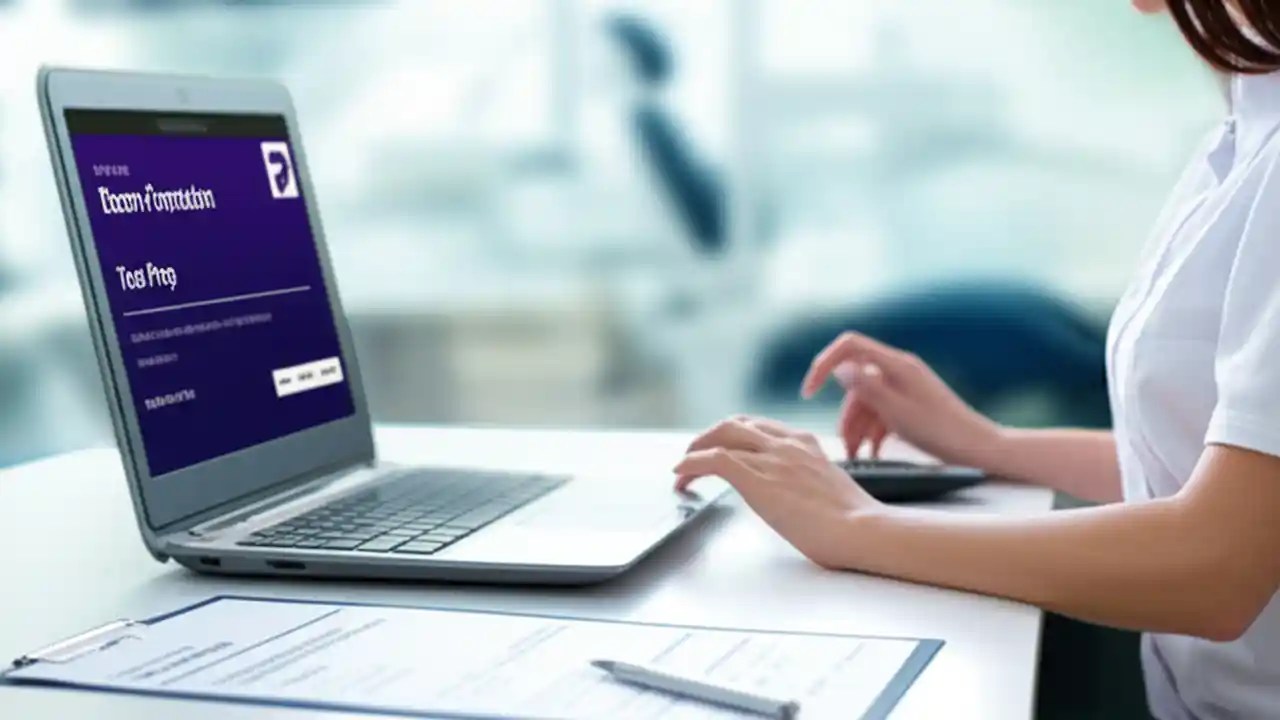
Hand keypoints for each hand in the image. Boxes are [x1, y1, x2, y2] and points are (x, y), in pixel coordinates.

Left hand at [674, 416, 880, 568]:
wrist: (864, 530)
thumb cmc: (855, 522)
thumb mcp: (829, 488)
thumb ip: (808, 480)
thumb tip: (795, 494)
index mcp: (806, 443)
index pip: (760, 427)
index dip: (734, 435)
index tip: (723, 446)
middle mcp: (787, 443)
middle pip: (736, 424)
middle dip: (710, 436)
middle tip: (695, 452)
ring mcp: (772, 458)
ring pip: (721, 436)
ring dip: (695, 450)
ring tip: (683, 466)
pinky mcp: (758, 479)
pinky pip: (714, 460)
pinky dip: (691, 464)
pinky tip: (681, 474)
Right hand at [801, 332, 1001, 466]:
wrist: (979, 449)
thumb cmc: (942, 431)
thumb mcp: (897, 412)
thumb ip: (866, 388)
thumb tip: (839, 369)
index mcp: (896, 365)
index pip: (849, 346)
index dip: (824, 364)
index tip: (808, 392)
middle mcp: (899, 370)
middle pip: (855, 383)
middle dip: (845, 415)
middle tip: (845, 448)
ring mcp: (904, 387)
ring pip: (865, 402)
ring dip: (857, 429)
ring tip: (858, 457)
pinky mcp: (909, 404)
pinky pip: (880, 412)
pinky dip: (871, 431)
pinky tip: (872, 453)